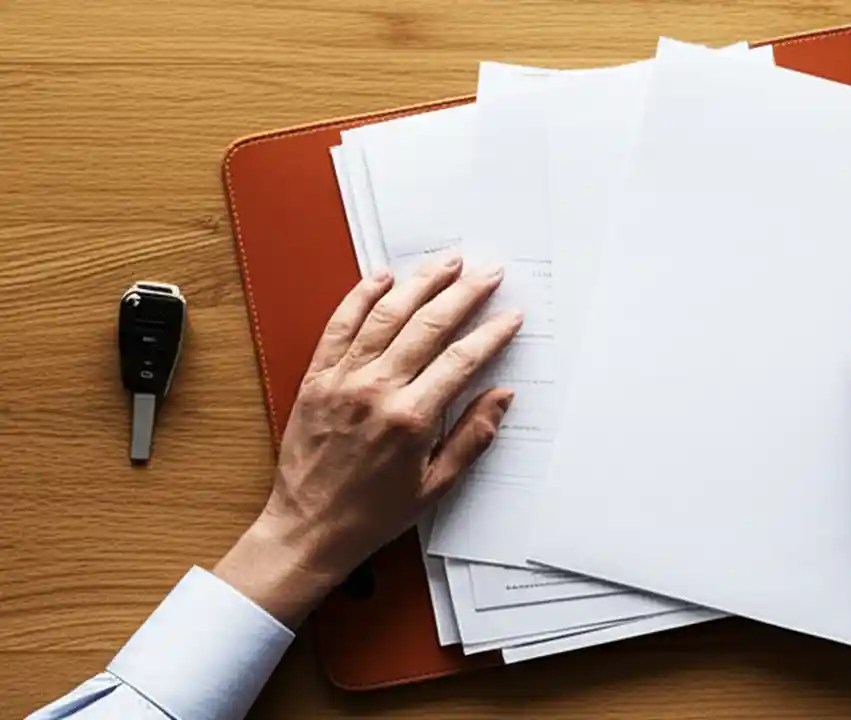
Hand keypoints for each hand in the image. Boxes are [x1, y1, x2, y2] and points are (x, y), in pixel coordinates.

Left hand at [214, 253, 522, 625]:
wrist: (308, 528)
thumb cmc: (373, 514)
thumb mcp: (436, 485)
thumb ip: (472, 436)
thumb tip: (501, 396)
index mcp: (410, 419)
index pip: (461, 359)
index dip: (491, 333)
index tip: (510, 316)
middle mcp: (376, 391)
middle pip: (429, 325)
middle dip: (464, 293)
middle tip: (488, 272)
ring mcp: (342, 380)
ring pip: (386, 315)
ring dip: (420, 283)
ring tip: (446, 262)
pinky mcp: (316, 378)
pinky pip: (340, 326)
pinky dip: (360, 297)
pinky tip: (382, 278)